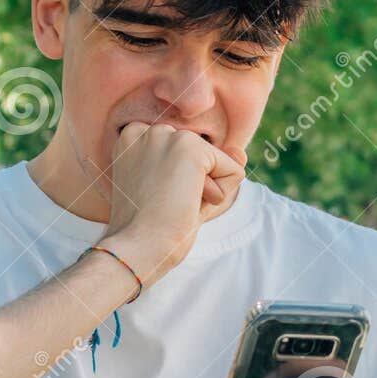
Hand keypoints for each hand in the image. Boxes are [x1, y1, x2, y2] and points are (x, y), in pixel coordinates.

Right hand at [101, 122, 246, 286]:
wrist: (137, 248)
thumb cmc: (150, 229)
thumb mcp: (179, 192)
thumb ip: (211, 168)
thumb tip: (241, 151)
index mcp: (135, 140)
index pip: (186, 158)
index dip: (180, 187)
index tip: (154, 202)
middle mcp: (149, 130)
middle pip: (204, 159)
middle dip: (197, 186)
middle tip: (165, 206)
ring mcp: (169, 136)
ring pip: (219, 164)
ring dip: (207, 192)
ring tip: (175, 205)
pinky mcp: (190, 147)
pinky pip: (234, 172)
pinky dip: (221, 195)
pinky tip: (189, 203)